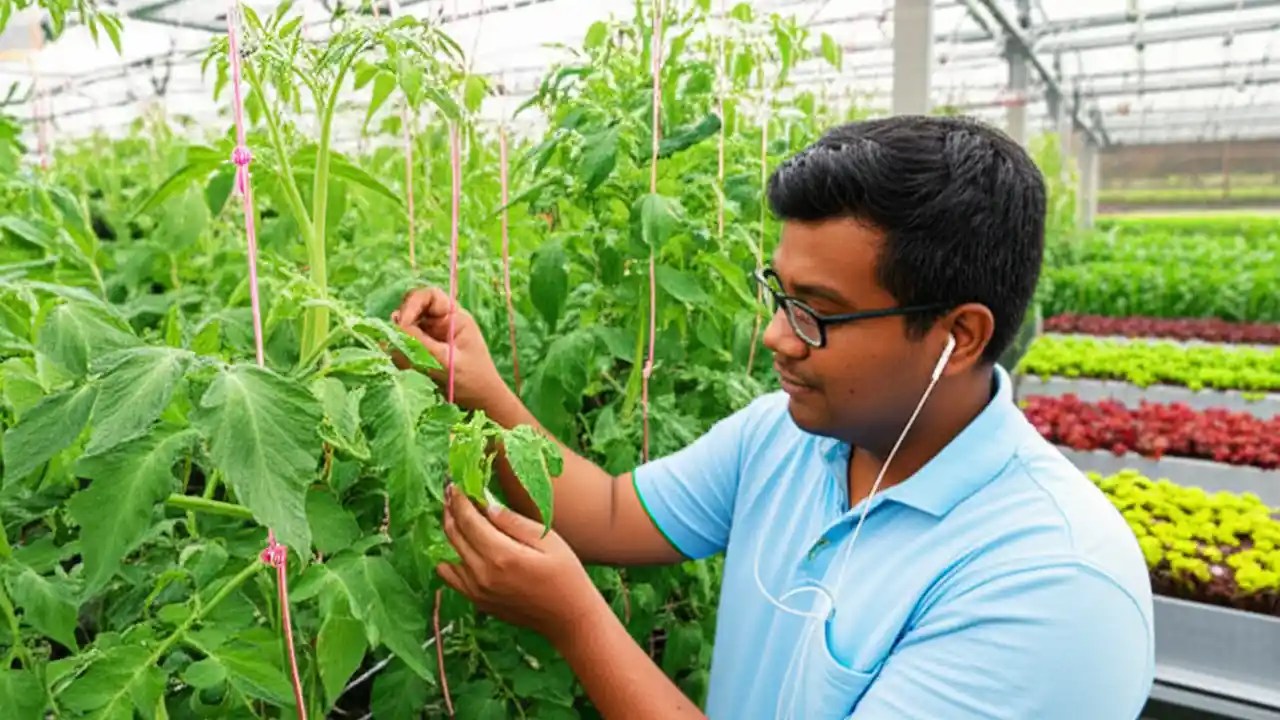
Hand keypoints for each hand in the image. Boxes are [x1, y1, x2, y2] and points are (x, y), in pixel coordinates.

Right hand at [391, 287, 508, 411]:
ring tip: (405, 360)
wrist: (481, 402)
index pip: (429, 296)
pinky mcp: (425, 351)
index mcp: (454, 317)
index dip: (412, 304)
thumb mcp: (446, 362)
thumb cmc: (473, 380)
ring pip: (406, 329)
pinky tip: (406, 367)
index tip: (402, 322)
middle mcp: (441, 322)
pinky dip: (401, 354)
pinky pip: (406, 345)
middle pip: (412, 310)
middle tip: (397, 342)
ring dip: (401, 342)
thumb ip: (420, 345)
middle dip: (402, 324)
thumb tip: (395, 326)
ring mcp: (432, 336)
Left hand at [437, 484, 605, 639]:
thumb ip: (514, 522)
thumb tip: (487, 504)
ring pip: (447, 555)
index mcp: (501, 555)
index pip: (468, 520)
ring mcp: (476, 591)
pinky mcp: (477, 601)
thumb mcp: (548, 540)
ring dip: (448, 532)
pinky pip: (450, 576)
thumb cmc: (566, 574)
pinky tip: (459, 546)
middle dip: (450, 510)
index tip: (455, 484)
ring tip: (455, 516)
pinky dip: (449, 558)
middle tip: (451, 494)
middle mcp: (482, 574)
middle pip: (454, 535)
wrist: (568, 617)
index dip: (459, 499)